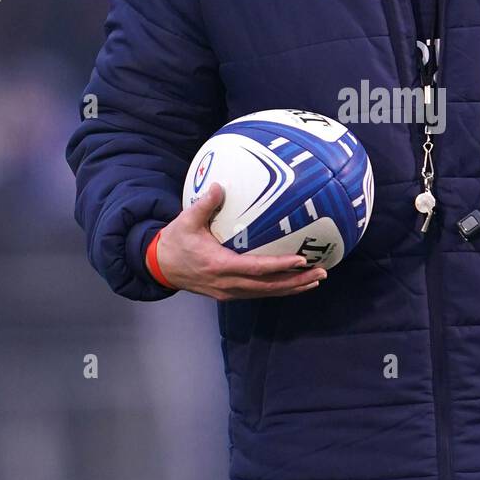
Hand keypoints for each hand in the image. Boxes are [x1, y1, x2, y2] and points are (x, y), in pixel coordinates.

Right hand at [154, 181, 326, 300]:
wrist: (159, 267)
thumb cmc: (175, 242)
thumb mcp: (186, 221)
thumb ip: (204, 204)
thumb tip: (221, 186)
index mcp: (219, 265)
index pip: (256, 268)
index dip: (280, 266)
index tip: (301, 261)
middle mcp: (227, 283)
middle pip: (268, 287)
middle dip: (296, 282)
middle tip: (320, 273)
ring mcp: (228, 292)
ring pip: (266, 293)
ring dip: (292, 288)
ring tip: (316, 280)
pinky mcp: (228, 293)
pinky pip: (258, 293)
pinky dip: (278, 290)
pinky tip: (294, 284)